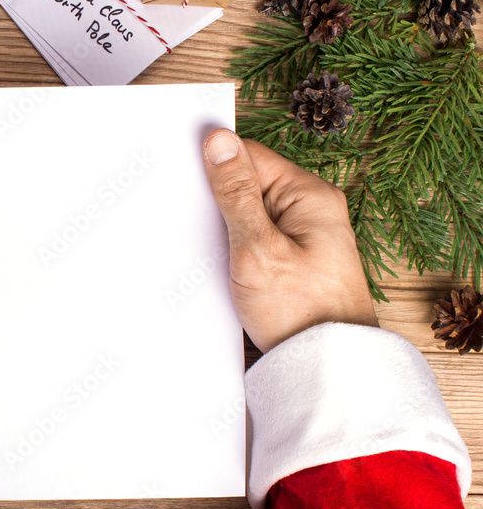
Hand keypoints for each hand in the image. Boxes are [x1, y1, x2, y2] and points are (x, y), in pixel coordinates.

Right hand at [202, 129, 377, 351]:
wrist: (327, 368)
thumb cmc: (299, 311)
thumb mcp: (257, 248)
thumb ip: (236, 194)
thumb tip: (219, 141)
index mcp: (308, 195)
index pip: (250, 156)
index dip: (214, 164)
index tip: (181, 176)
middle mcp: (309, 209)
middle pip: (249, 183)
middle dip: (216, 198)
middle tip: (187, 218)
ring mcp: (303, 235)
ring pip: (248, 213)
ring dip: (223, 226)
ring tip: (204, 247)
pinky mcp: (293, 260)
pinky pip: (255, 238)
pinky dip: (234, 247)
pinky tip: (219, 264)